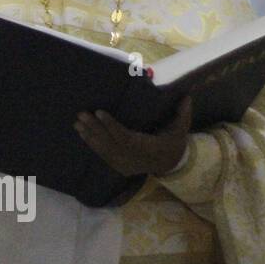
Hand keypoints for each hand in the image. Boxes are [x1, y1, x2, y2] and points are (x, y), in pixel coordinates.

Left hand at [75, 96, 192, 176]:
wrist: (170, 164)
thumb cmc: (174, 142)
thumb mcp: (181, 130)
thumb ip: (182, 114)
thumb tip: (187, 96)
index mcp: (148, 148)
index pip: (126, 137)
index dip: (111, 126)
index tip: (99, 112)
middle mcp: (135, 158)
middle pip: (111, 143)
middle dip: (95, 128)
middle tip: (81, 114)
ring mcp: (126, 164)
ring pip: (104, 150)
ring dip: (89, 136)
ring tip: (77, 123)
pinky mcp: (119, 167)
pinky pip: (103, 156)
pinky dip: (92, 144)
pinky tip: (82, 134)